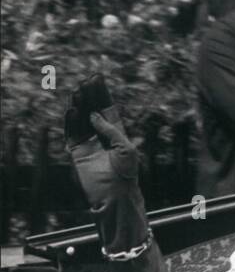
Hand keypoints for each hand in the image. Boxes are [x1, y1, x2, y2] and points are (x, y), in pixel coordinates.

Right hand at [64, 78, 148, 254]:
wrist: (116, 193)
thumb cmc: (126, 171)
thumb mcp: (124, 146)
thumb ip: (109, 129)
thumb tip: (93, 114)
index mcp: (116, 131)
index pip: (106, 108)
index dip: (101, 93)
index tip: (97, 78)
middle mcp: (100, 134)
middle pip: (92, 110)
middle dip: (89, 96)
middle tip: (86, 81)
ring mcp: (88, 142)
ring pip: (80, 119)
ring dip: (79, 105)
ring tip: (77, 91)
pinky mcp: (76, 151)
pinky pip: (71, 133)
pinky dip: (71, 121)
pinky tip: (73, 109)